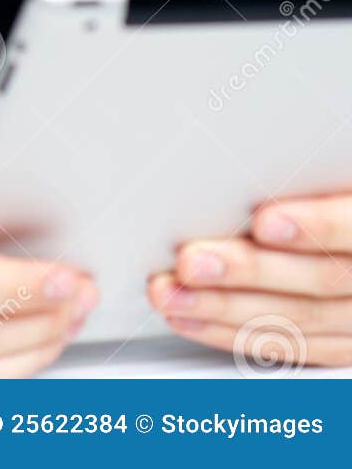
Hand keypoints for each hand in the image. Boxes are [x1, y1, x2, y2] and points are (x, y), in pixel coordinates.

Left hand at [148, 192, 351, 367]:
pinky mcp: (338, 343)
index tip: (264, 220)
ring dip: (225, 310)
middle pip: (318, 280)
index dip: (313, 227)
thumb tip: (257, 158)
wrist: (349, 236)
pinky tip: (192, 320)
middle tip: (192, 262)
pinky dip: (235, 334)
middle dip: (248, 272)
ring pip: (297, 321)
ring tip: (173, 295)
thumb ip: (311, 178)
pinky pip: (289, 348)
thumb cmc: (333, 190)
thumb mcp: (337, 176)